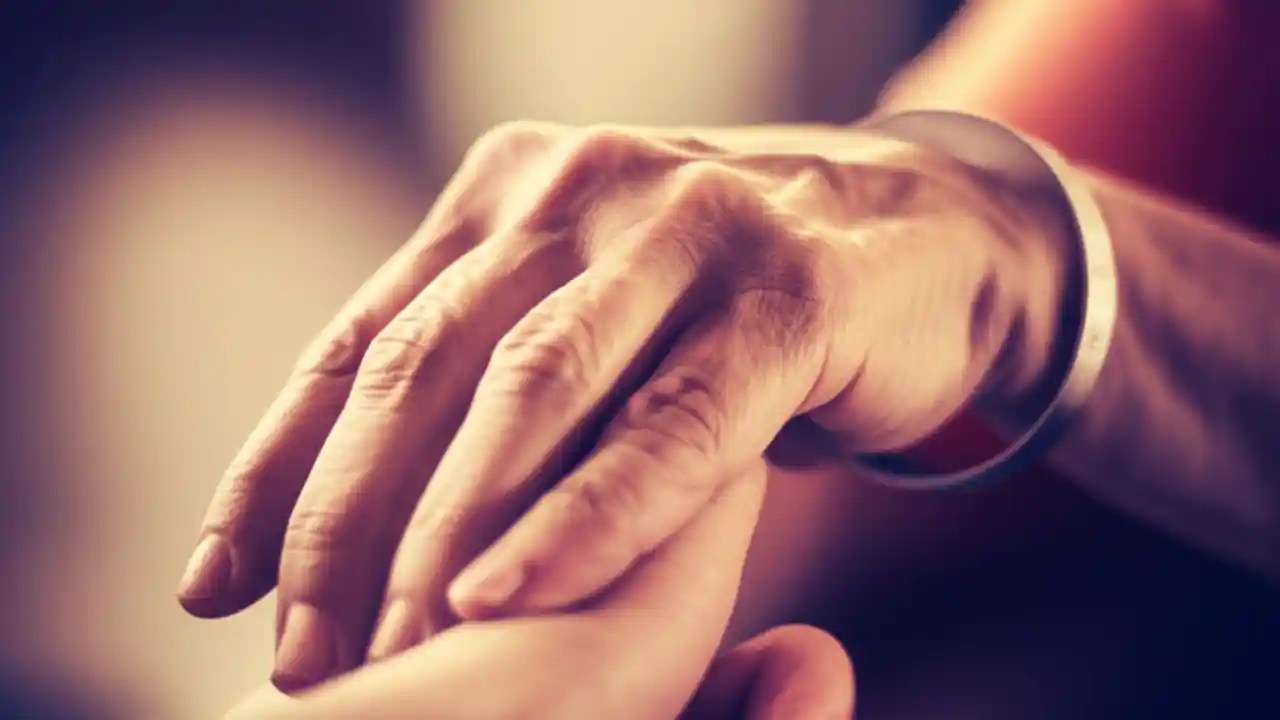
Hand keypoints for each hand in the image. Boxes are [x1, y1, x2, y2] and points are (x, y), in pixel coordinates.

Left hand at [177, 122, 1059, 687]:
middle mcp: (579, 189)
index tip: (217, 585)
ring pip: (531, 390)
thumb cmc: (723, 311)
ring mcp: (686, 230)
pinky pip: (667, 426)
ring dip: (441, 531)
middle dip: (342, 523)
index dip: (278, 469)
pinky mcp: (787, 298)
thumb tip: (339, 509)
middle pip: (422, 366)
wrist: (910, 247)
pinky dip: (581, 518)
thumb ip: (478, 378)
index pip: (361, 342)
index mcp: (508, 193)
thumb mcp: (583, 325)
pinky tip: (505, 593)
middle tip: (298, 653)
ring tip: (387, 653)